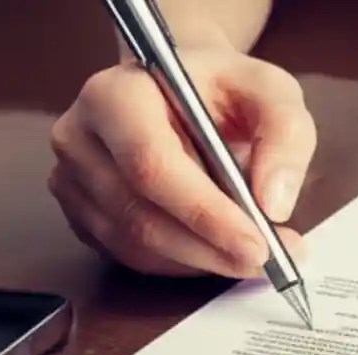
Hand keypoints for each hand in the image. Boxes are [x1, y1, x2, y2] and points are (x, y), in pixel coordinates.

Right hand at [48, 45, 314, 277]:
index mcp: (116, 94)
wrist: (181, 90)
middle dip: (210, 248)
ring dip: (201, 260)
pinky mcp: (80, 214)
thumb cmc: (223, 87)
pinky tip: (217, 251)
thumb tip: (274, 203)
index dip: (204, 213)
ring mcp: (72, 179)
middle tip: (267, 261)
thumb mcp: (270, 91)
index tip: (257, 244)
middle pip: (141, 215)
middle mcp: (80, 137)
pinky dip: (183, 263)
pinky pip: (132, 256)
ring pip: (137, 244)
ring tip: (253, 256)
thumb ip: (285, 136)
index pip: (151, 166)